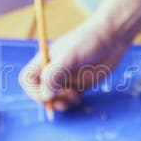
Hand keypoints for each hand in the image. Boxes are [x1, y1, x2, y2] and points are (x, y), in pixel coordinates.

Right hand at [19, 0, 140, 110]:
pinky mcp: (80, 84)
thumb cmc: (88, 42)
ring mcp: (67, 78)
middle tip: (62, 102)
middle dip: (49, 101)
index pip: (28, 80)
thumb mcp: (69, 57)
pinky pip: (70, 100)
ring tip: (74, 98)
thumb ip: (54, 75)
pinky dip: (72, 103)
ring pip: (56, 98)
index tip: (47, 95)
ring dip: (61, 104)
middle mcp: (54, 71)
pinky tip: (81, 98)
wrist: (112, 37)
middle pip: (41, 92)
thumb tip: (45, 96)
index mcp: (45, 61)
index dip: (33, 91)